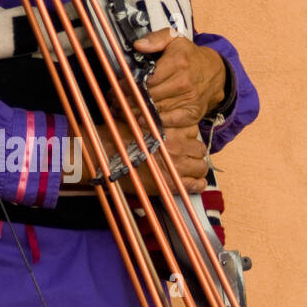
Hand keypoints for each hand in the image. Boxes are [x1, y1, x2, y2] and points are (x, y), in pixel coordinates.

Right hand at [66, 118, 208, 194]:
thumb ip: (152, 122)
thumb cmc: (116, 140)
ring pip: (201, 166)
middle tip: (183, 157)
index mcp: (169, 129)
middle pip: (199, 148)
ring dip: (196, 168)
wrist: (105, 158)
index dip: (187, 136)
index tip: (180, 141)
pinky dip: (196, 185)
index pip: (192, 130)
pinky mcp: (173, 184)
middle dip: (193, 152)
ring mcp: (176, 165)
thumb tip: (156, 122)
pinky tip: (190, 183)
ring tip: (186, 170)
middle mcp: (176, 146)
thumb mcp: (136, 121)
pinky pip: (197, 185)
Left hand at [114, 28, 226, 132]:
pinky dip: (154, 123)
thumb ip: (156, 38)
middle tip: (117, 99)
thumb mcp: (175, 39)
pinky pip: (169, 122)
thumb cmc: (190, 56)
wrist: (214, 73)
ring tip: (124, 109)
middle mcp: (184, 83)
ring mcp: (189, 100)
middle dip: (131, 99)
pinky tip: (141, 120)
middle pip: (150, 96)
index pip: (147, 79)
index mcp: (178, 63)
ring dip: (137, 112)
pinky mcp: (191, 114)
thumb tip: (138, 45)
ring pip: (156, 110)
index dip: (131, 84)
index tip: (120, 85)